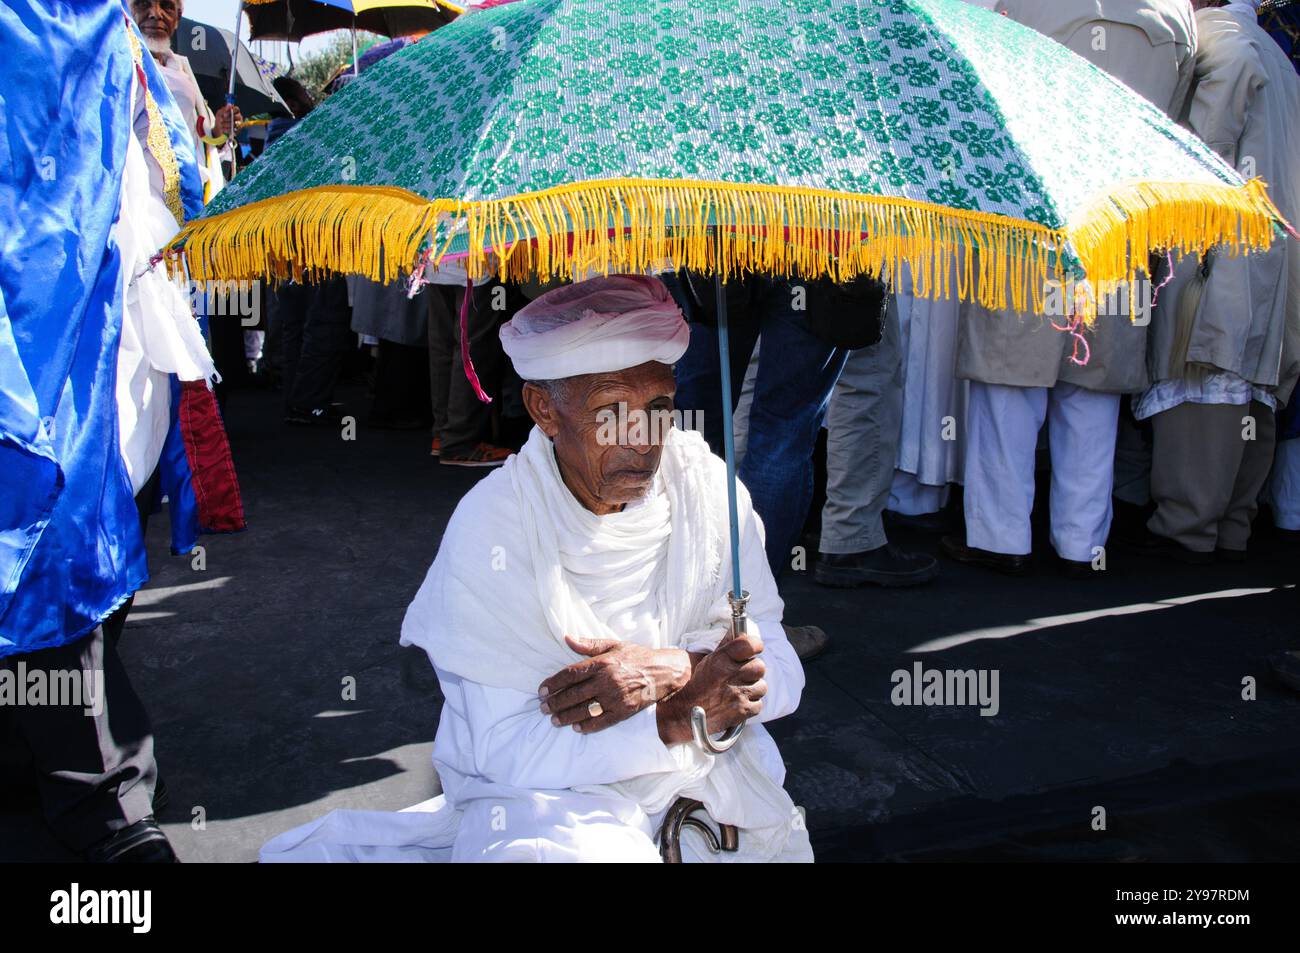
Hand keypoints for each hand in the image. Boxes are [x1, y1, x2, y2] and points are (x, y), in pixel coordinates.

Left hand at [213, 103, 241, 138]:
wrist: (218, 128)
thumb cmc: (219, 119)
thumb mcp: (219, 113)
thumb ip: (224, 109)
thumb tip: (229, 104)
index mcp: (234, 111)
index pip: (237, 109)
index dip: (231, 111)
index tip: (224, 115)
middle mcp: (238, 116)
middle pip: (237, 117)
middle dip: (228, 119)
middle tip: (221, 120)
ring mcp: (239, 123)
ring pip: (234, 124)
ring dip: (226, 124)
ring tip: (221, 124)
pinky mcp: (238, 129)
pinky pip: (234, 129)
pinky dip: (227, 129)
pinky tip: (223, 129)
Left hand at [538, 636, 691, 733]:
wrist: (663, 672)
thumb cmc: (636, 656)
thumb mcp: (613, 645)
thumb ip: (588, 644)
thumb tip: (566, 638)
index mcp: (602, 663)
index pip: (570, 674)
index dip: (553, 683)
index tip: (542, 690)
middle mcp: (607, 681)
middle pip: (574, 694)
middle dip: (555, 702)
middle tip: (543, 707)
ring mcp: (615, 698)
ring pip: (585, 709)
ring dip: (566, 716)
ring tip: (554, 720)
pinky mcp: (624, 711)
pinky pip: (602, 721)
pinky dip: (587, 725)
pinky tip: (576, 727)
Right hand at [656, 630, 765, 744]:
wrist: (684, 713)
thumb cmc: (695, 686)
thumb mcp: (708, 661)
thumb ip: (725, 647)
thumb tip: (736, 633)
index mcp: (723, 659)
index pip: (750, 644)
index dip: (755, 646)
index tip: (754, 649)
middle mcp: (732, 675)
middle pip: (760, 666)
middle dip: (753, 670)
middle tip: (743, 675)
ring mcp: (739, 693)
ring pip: (761, 686)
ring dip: (752, 689)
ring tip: (739, 691)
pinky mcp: (742, 710)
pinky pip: (758, 704)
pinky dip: (750, 705)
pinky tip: (738, 703)